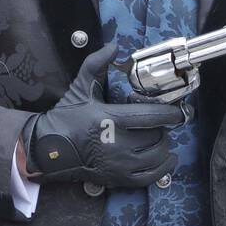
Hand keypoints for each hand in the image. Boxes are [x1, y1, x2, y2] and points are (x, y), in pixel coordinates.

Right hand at [24, 43, 184, 187]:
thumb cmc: (66, 117)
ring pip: (156, 156)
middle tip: (160, 123)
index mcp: (109, 119)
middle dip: (163, 129)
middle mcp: (116, 144)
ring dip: (164, 146)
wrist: (46, 149)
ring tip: (159, 138)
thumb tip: (114, 46)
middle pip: (156, 137)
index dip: (170, 114)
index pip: (150, 117)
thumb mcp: (80, 88)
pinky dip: (162, 169)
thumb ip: (96, 64)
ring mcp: (117, 165)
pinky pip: (149, 177)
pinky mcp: (116, 179)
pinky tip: (166, 159)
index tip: (179, 111)